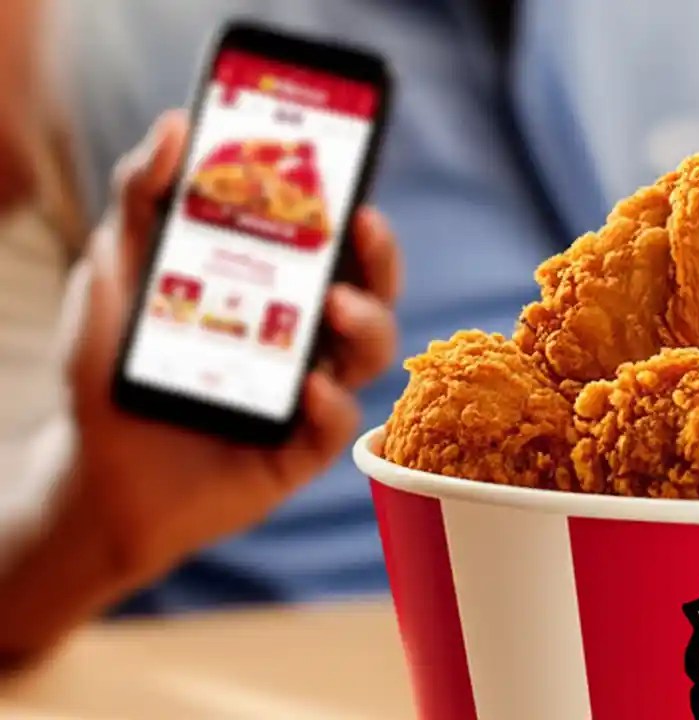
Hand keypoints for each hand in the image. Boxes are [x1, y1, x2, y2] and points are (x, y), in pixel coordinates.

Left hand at [67, 111, 399, 579]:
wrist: (91, 476)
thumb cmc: (108, 369)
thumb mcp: (116, 271)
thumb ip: (142, 197)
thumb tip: (176, 124)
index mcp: (274, 295)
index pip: (333, 248)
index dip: (355, 218)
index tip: (354, 186)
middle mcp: (303, 341)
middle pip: (371, 292)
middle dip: (381, 259)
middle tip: (362, 228)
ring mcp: (307, 397)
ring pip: (370, 354)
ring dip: (368, 322)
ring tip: (336, 304)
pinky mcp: (298, 452)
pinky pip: (336, 426)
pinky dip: (331, 403)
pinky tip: (307, 387)